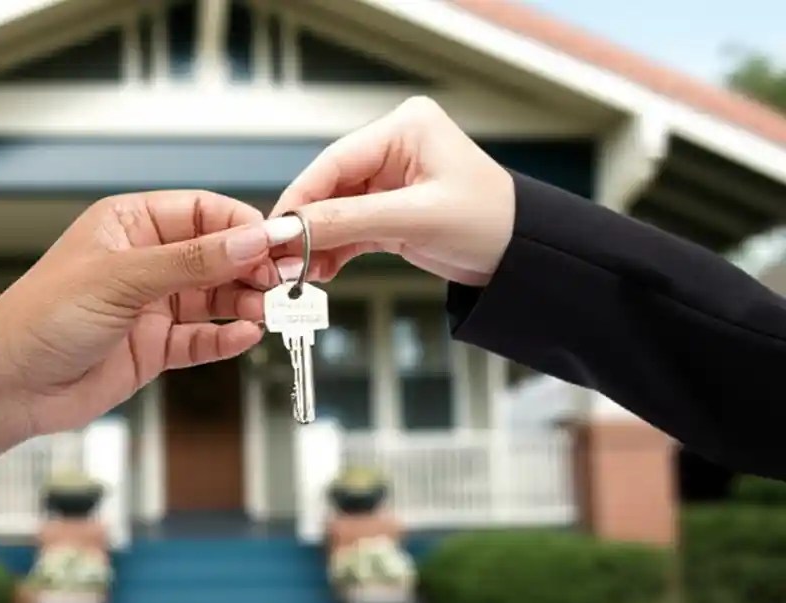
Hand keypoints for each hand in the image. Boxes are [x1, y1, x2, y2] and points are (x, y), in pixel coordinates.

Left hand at [0, 190, 297, 434]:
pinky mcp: (153, 347)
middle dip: (251, 268)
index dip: (243, 227)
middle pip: (217, 256)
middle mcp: (144, 262)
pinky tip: (244, 337)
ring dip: (244, 304)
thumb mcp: (121, 278)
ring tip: (269, 312)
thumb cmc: (41, 317)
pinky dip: (225, 338)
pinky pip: (201, 338)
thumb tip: (249, 240)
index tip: (277, 243)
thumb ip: (190, 262)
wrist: (9, 384)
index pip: (202, 213)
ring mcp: (150, 306)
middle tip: (284, 282)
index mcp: (129, 224)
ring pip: (215, 299)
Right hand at [270, 96, 516, 286]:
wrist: (526, 258)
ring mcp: (390, 180)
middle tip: (280, 258)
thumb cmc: (489, 222)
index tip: (275, 230)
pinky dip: (333, 251)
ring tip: (298, 274)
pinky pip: (349, 229)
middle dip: (306, 226)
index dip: (301, 197)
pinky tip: (320, 272)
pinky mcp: (390, 211)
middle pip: (329, 187)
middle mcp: (394, 148)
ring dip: (317, 243)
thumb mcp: (414, 219)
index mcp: (405, 128)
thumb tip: (291, 230)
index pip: (334, 160)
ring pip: (335, 211)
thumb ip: (347, 222)